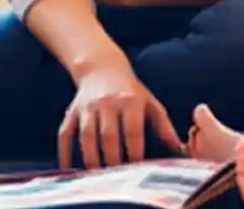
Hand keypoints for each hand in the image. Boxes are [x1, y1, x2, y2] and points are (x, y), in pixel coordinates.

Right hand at [59, 63, 184, 169]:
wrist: (101, 67)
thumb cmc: (130, 89)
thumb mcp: (149, 102)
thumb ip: (164, 125)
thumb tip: (178, 147)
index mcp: (129, 100)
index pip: (132, 131)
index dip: (135, 151)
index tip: (137, 168)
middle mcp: (107, 102)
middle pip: (109, 136)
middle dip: (112, 159)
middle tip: (117, 178)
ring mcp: (88, 106)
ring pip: (87, 136)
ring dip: (91, 158)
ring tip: (97, 175)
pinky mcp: (73, 110)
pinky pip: (66, 132)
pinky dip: (65, 150)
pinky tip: (68, 166)